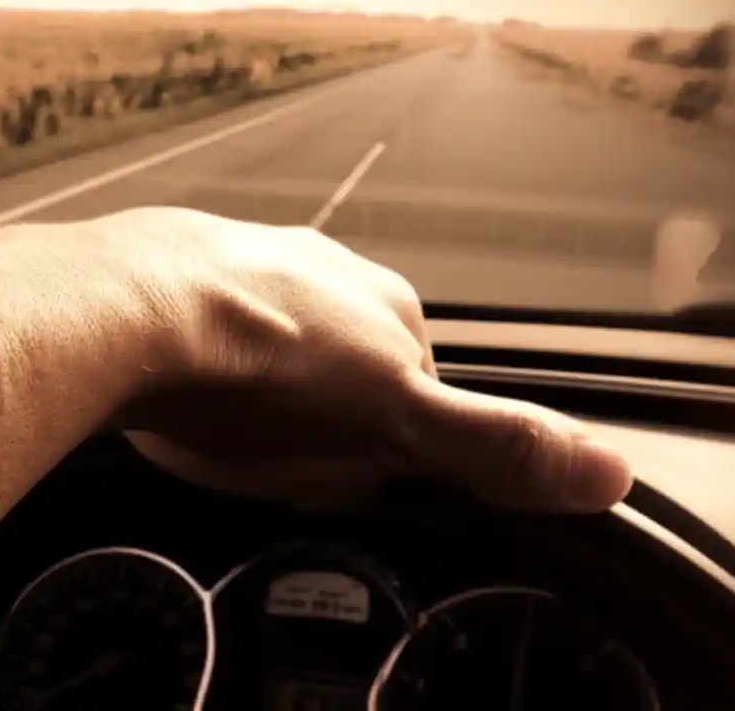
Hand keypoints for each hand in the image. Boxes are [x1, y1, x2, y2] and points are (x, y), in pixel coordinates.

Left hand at [75, 207, 632, 511]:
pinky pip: (201, 323)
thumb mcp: (393, 424)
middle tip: (267, 457)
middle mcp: (325, 266)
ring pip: (272, 343)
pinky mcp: (174, 264)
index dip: (382, 447)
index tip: (340, 477)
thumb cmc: (261, 372)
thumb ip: (494, 445)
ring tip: (210, 422)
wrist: (124, 312)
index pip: (415, 391)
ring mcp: (246, 256)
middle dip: (316, 419)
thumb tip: (610, 475)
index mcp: (390, 306)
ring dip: (252, 385)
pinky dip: (192, 358)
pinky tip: (168, 384)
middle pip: (342, 367)